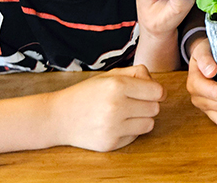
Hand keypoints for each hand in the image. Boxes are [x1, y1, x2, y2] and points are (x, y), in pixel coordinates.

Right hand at [49, 65, 164, 151]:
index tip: (150, 92)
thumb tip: (158, 87)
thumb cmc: (87, 93)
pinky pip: (136, 136)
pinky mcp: (110, 143)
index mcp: (117, 85)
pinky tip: (114, 124)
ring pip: (149, 124)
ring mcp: (112, 127)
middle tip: (133, 102)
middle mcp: (116, 106)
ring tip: (125, 113)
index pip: (158, 92)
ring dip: (142, 119)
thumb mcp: (110, 75)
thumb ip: (136, 73)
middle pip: (155, 108)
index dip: (157, 91)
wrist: (58, 117)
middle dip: (148, 104)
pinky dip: (130, 131)